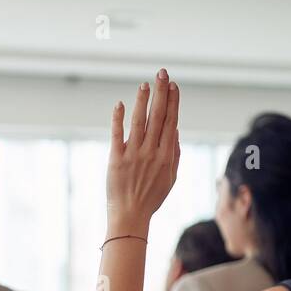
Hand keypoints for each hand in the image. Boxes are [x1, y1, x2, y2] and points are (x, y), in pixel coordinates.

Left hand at [106, 69, 179, 235]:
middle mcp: (151, 152)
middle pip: (158, 117)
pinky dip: (118, 119)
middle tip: (162, 73)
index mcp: (166, 156)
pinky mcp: (116, 159)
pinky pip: (117, 135)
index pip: (171, 122)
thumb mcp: (170, 179)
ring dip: (143, 101)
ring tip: (145, 84)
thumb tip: (175, 131)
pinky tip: (121, 104)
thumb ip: (175, 154)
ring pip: (139, 122)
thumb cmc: (150, 199)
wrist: (130, 217)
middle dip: (161, 93)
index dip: (173, 102)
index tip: (174, 86)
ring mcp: (133, 155)